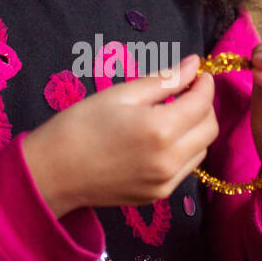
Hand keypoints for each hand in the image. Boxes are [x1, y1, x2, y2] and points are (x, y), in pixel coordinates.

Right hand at [21, 53, 217, 216]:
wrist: (52, 172)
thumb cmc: (79, 125)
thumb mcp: (121, 95)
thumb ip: (163, 80)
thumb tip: (195, 64)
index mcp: (160, 129)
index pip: (202, 103)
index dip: (204, 84)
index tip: (198, 73)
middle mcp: (170, 160)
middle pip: (210, 129)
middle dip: (205, 106)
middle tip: (187, 92)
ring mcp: (166, 183)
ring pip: (201, 150)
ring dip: (197, 129)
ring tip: (174, 115)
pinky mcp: (158, 196)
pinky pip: (185, 168)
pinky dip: (184, 150)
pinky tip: (162, 140)